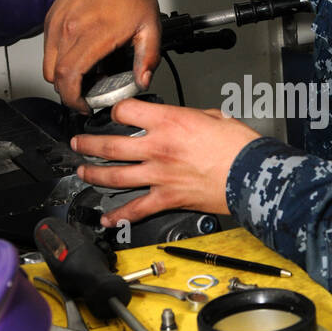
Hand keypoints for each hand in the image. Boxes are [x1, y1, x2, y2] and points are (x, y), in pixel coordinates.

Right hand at [43, 0, 160, 111]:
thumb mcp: (150, 28)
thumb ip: (147, 59)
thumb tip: (141, 81)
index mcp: (94, 33)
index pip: (70, 76)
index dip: (73, 98)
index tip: (84, 105)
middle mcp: (69, 28)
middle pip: (55, 76)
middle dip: (68, 93)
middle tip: (85, 95)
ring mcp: (57, 22)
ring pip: (48, 65)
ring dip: (62, 77)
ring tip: (84, 75)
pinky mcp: (51, 17)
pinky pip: (47, 49)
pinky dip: (58, 59)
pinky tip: (78, 56)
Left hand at [71, 99, 260, 225]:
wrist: (252, 174)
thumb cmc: (239, 147)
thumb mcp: (215, 116)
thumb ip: (192, 116)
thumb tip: (186, 119)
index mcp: (169, 121)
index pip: (125, 111)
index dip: (117, 111)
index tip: (116, 114)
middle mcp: (157, 147)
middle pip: (110, 145)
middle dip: (88, 144)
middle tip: (79, 144)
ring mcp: (159, 175)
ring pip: (115, 176)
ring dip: (94, 175)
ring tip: (83, 172)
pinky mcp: (167, 198)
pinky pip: (137, 208)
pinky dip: (119, 216)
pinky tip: (108, 219)